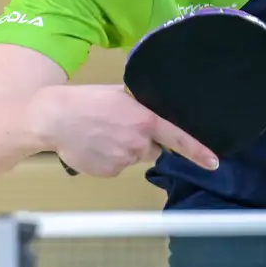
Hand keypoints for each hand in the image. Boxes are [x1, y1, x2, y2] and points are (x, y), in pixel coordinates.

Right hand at [31, 84, 218, 176]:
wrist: (51, 118)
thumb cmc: (84, 100)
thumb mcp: (118, 94)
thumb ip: (140, 105)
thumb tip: (152, 112)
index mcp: (144, 121)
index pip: (178, 138)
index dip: (198, 151)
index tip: (214, 162)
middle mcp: (138, 143)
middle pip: (153, 148)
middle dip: (144, 140)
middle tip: (120, 126)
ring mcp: (122, 160)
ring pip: (133, 157)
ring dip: (124, 148)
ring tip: (102, 134)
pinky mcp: (108, 172)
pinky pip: (117, 166)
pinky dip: (109, 158)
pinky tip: (94, 145)